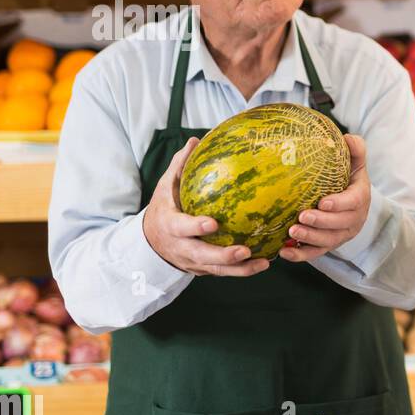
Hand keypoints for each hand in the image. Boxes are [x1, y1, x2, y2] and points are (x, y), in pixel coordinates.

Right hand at [142, 136, 269, 276]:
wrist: (150, 242)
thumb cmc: (163, 208)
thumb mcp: (165, 187)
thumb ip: (180, 167)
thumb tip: (196, 141)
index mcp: (171, 225)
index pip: (182, 227)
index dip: (196, 226)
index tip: (213, 223)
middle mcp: (182, 247)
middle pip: (202, 255)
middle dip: (223, 255)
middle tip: (244, 251)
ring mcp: (193, 262)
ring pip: (216, 269)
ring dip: (240, 269)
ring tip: (263, 263)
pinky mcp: (203, 269)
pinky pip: (223, 272)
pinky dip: (242, 271)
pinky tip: (264, 263)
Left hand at [278, 134, 371, 262]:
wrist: (350, 201)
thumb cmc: (348, 178)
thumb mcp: (355, 163)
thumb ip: (355, 150)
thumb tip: (347, 138)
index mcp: (360, 198)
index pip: (354, 202)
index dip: (339, 204)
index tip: (323, 202)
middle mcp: (353, 220)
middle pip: (341, 225)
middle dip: (321, 223)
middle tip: (302, 217)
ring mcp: (341, 234)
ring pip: (328, 241)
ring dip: (310, 238)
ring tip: (292, 232)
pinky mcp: (328, 244)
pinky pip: (315, 253)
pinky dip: (301, 254)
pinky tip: (284, 252)